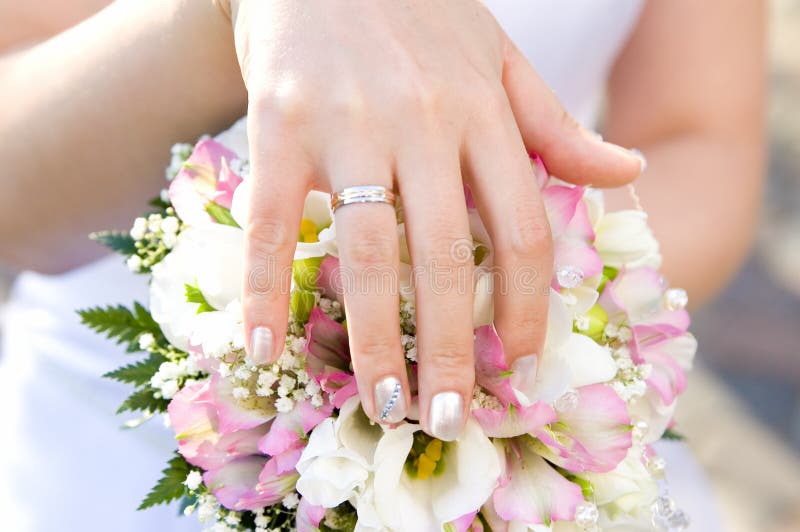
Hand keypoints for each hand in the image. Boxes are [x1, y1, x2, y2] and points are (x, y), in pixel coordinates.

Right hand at [229, 0, 642, 439]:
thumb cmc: (417, 15)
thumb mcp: (499, 57)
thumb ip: (555, 124)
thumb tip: (629, 170)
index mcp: (482, 111)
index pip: (522, 226)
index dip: (525, 305)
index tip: (519, 363)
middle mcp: (420, 122)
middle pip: (445, 254)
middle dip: (451, 346)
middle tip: (450, 417)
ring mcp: (345, 123)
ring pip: (366, 247)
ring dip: (375, 337)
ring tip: (384, 405)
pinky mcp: (278, 124)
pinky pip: (268, 220)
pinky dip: (263, 288)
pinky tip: (264, 350)